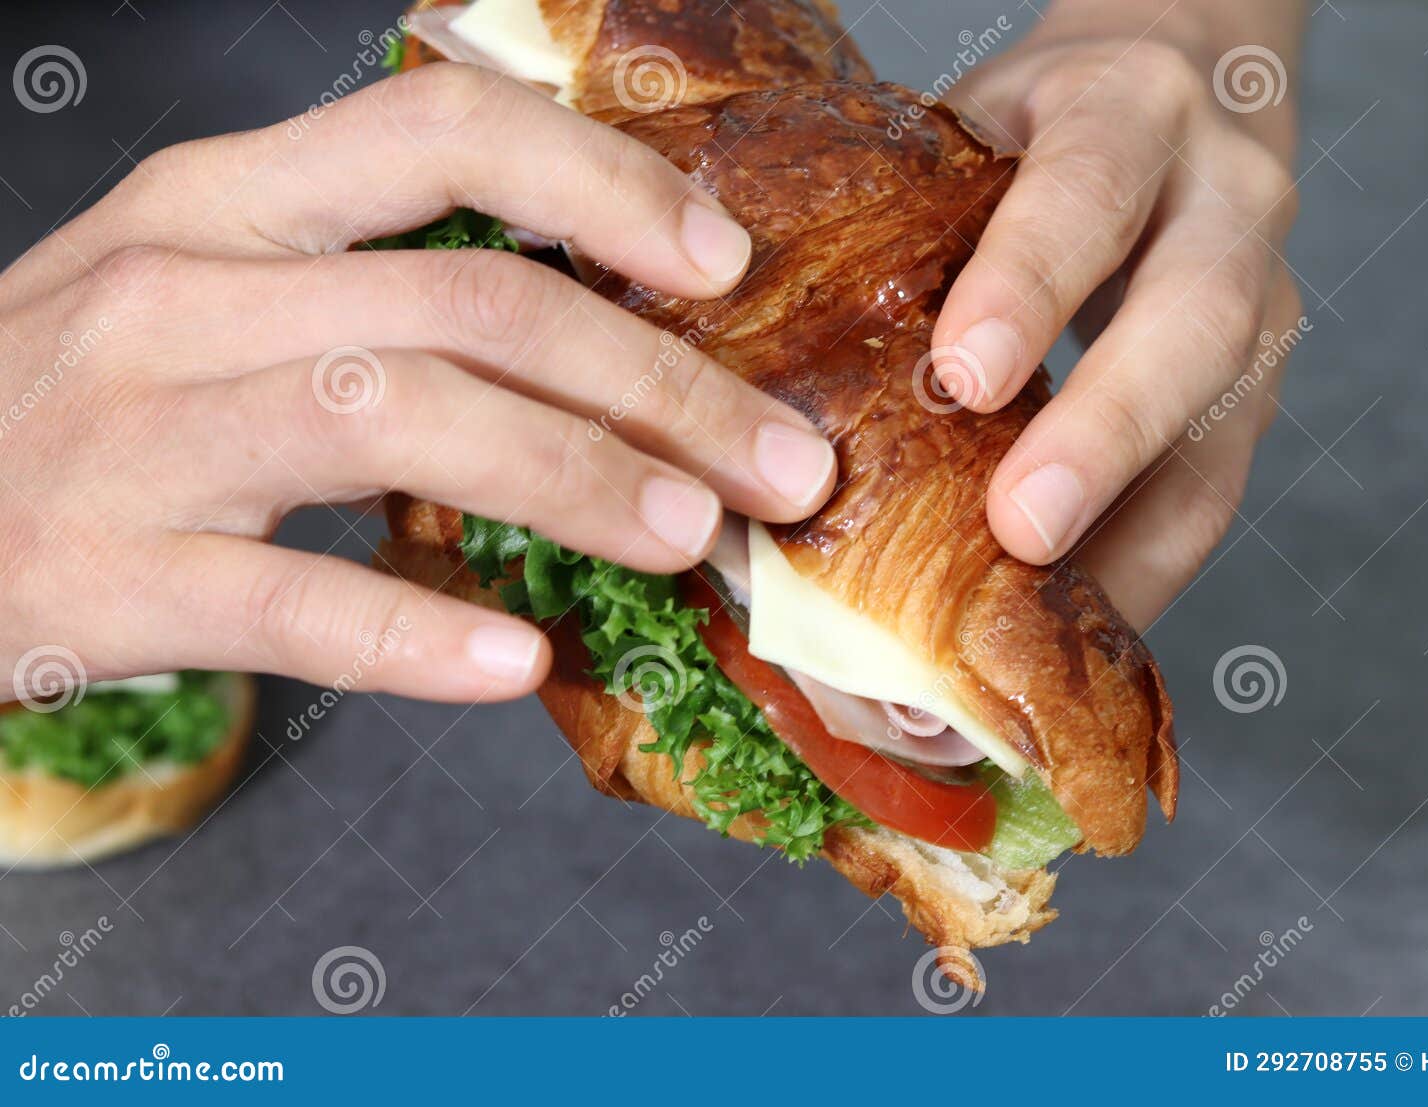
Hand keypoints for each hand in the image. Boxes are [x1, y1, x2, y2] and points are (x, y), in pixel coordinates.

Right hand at [0, 63, 836, 702]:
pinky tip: (515, 662)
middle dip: (653, 378)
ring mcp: (136, 430)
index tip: (723, 261)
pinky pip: (285, 599)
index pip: (440, 131)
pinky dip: (412, 636)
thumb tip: (596, 349)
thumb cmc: (82, 406)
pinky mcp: (103, 572)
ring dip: (569, 473)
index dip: (601, 185)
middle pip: (467, 299)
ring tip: (687, 532)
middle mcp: (183, 289)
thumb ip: (373, 291)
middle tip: (780, 461)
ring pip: (395, 419)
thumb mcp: (208, 294)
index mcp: (227, 205)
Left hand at [934, 20, 1303, 629]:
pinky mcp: (1256, 390)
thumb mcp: (976, 125)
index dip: (1030, 284)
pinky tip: (1066, 632)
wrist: (1180, 85)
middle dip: (1107, 433)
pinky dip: (1141, 572)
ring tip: (1041, 630)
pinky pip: (1211, 496)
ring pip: (1223, 430)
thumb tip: (774, 375)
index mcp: (1131, 108)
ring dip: (1130, 537)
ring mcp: (1263, 301)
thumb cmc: (1042, 123)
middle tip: (1020, 526)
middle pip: (1195, 321)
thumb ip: (913, 214)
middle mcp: (1224, 201)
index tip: (962, 377)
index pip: (1088, 188)